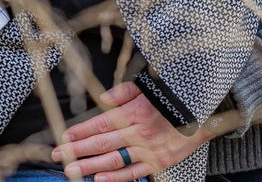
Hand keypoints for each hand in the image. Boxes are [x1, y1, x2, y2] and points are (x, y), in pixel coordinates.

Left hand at [51, 84, 208, 181]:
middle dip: (77, 150)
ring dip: (90, 167)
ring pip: (113, 161)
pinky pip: (133, 174)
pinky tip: (99, 180)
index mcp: (134, 112)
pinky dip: (115, 179)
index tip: (64, 137)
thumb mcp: (147, 88)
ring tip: (71, 170)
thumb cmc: (171, 101)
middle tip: (58, 156)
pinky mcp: (157, 164)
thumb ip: (123, 92)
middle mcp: (139, 133)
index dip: (81, 131)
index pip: (101, 123)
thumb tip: (102, 98)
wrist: (202, 117)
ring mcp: (148, 150)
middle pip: (102, 144)